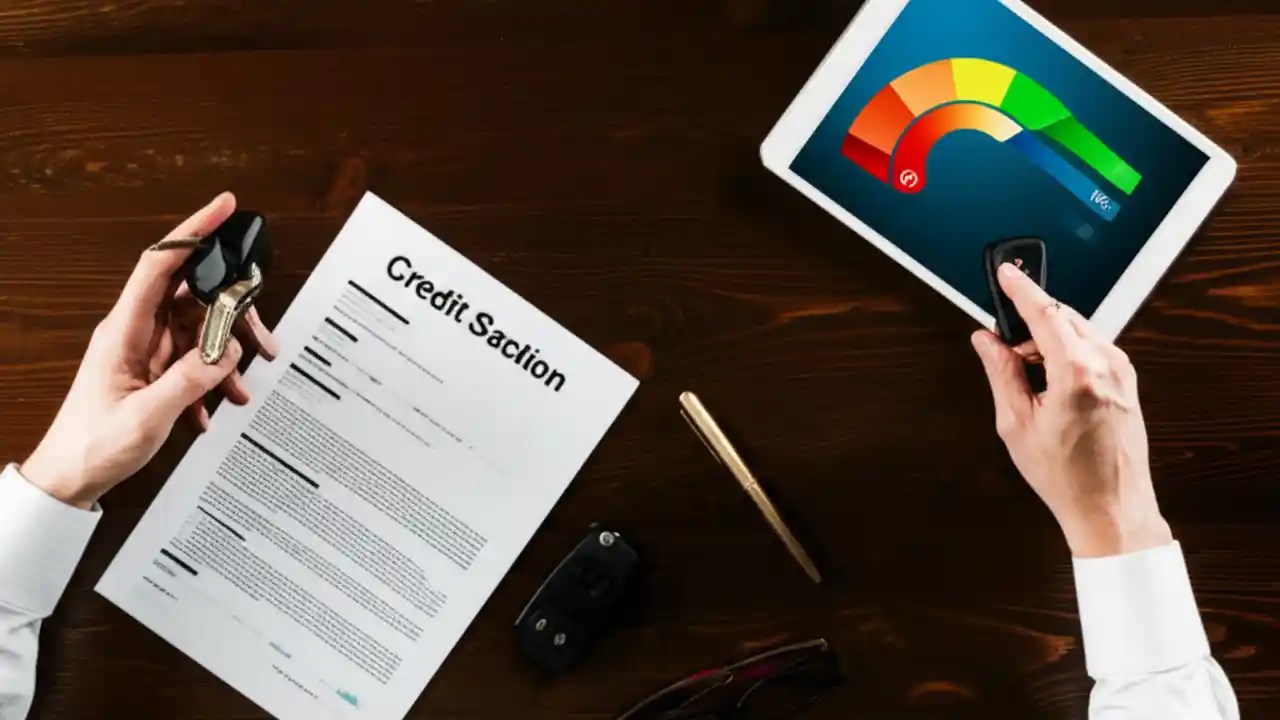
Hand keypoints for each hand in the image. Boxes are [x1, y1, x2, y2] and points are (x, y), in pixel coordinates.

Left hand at [20, 192, 279, 508]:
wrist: (70, 478)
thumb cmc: (92, 446)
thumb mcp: (147, 415)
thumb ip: (191, 379)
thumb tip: (226, 352)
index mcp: (123, 331)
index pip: (160, 264)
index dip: (193, 231)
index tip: (222, 209)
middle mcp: (134, 332)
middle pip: (192, 298)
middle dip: (233, 312)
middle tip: (262, 336)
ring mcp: (144, 351)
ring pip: (199, 330)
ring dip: (227, 354)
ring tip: (244, 381)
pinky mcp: (153, 371)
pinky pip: (195, 359)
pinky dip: (214, 378)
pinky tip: (218, 403)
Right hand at [970, 263, 1171, 557]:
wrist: (1112, 507)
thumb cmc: (1066, 476)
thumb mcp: (1016, 424)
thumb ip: (1001, 373)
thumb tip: (986, 340)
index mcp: (1077, 373)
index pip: (1044, 314)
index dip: (1020, 290)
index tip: (1005, 272)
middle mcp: (1106, 365)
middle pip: (1062, 318)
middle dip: (1029, 323)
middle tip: (1002, 345)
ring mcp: (1122, 372)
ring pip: (1077, 331)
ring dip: (1048, 340)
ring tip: (1025, 375)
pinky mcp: (1127, 381)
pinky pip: (1092, 348)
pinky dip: (1066, 352)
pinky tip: (1049, 381)